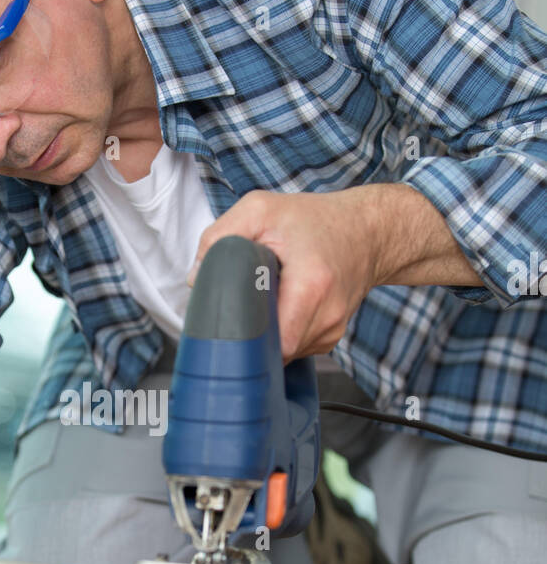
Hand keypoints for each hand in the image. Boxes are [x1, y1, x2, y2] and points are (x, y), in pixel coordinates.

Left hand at [187, 186, 386, 361]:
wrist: (367, 232)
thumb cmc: (314, 220)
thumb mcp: (261, 210)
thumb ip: (221, 237)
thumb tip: (198, 278)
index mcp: (311, 286)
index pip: (272, 343)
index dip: (243, 339)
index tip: (228, 325)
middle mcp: (327, 316)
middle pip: (273, 351)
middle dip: (249, 334)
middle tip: (239, 306)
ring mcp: (331, 331)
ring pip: (282, 354)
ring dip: (265, 334)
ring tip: (265, 300)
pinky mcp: (330, 338)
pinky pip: (294, 348)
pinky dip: (280, 332)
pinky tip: (281, 306)